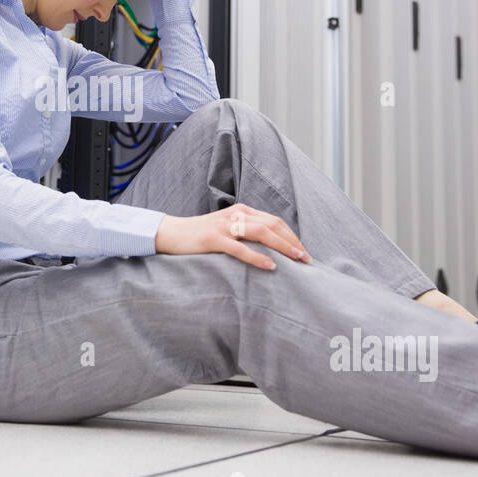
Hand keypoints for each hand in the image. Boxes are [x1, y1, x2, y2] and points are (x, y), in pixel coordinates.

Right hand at [155, 203, 310, 270]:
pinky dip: (257, 257)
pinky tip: (270, 265)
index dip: (291, 235)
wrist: (170, 233)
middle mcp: (235, 215)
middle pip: (272, 225)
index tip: (303, 251)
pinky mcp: (213, 239)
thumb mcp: (225, 229)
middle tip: (307, 258)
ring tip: (297, 259)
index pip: (273, 221)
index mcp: (241, 211)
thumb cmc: (199, 235)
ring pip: (261, 233)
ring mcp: (224, 226)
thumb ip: (244, 233)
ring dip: (282, 246)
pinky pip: (240, 248)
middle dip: (292, 241)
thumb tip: (269, 249)